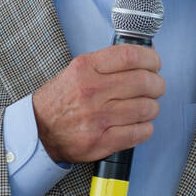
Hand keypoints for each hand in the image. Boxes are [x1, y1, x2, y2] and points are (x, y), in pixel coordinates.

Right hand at [32, 43, 164, 164]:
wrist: (38, 129)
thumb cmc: (62, 99)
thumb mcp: (78, 70)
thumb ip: (109, 63)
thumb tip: (146, 54)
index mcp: (86, 68)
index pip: (130, 56)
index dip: (151, 58)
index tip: (155, 63)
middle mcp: (91, 91)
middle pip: (143, 82)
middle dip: (157, 84)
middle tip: (156, 87)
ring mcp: (96, 118)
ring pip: (146, 108)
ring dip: (152, 107)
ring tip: (146, 107)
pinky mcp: (100, 141)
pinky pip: (139, 132)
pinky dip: (146, 128)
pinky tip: (140, 124)